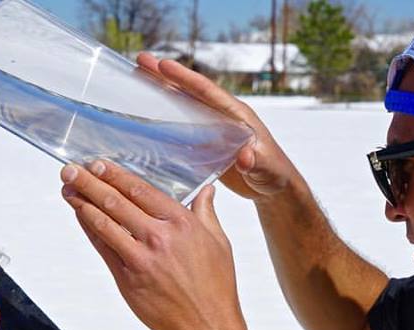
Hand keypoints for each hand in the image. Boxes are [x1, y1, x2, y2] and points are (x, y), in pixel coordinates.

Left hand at [60, 160, 248, 329]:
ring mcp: (140, 259)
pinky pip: (103, 248)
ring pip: (104, 223)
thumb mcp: (219, 243)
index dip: (115, 175)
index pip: (141, 190)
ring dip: (82, 204)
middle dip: (89, 183)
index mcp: (182, 223)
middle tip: (70, 170)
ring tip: (67, 189)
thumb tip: (207, 190)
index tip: (98, 164)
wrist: (207, 327)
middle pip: (116, 202)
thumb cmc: (216, 286)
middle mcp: (159, 237)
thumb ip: (206, 213)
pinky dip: (90, 229)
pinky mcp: (128, 279)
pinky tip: (81, 216)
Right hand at [136, 52, 300, 201]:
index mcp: (236, 115)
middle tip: (141, 60)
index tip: (164, 65)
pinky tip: (146, 113)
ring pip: (183, 105)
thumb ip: (256, 161)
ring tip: (138, 76)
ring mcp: (212, 128)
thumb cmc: (274, 173)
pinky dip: (164, 116)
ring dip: (161, 91)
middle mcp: (221, 116)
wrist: (273, 186)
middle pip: (189, 92)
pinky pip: (181, 125)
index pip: (207, 92)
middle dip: (165, 76)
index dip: (185, 79)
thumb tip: (244, 157)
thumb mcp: (267, 167)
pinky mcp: (205, 143)